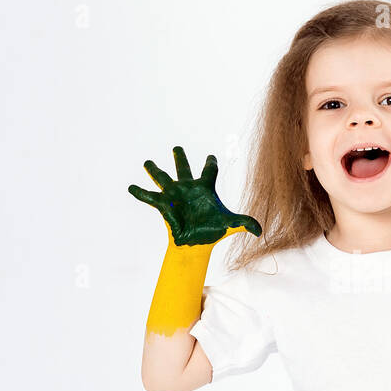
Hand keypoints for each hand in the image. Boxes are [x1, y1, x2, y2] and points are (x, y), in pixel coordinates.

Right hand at [128, 146, 261, 246]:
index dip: (210, 163)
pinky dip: (140, 192)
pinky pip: (150, 197)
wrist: (196, 244)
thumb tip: (261, 231)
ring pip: (163, 178)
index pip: (209, 171)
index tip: (210, 157)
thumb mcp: (231, 224)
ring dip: (154, 170)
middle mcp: (188, 188)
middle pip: (184, 168)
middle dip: (180, 157)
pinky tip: (130, 187)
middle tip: (177, 147)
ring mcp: (175, 195)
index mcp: (204, 188)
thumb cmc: (212, 232)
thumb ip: (246, 223)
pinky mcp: (164, 204)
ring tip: (147, 162)